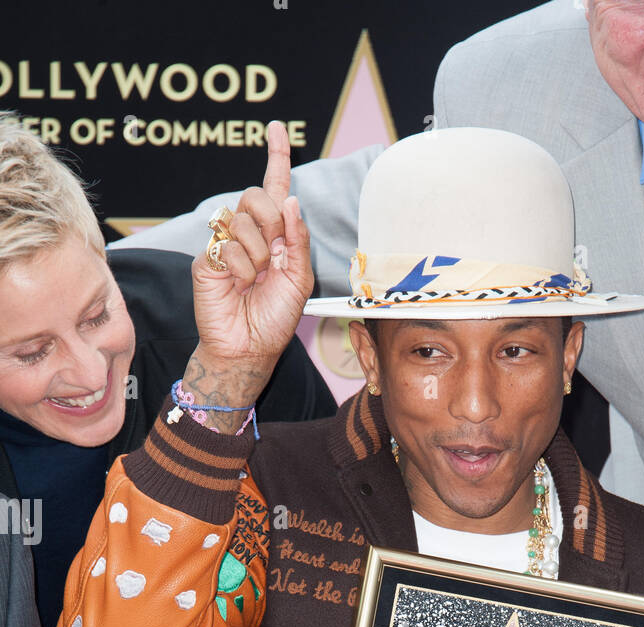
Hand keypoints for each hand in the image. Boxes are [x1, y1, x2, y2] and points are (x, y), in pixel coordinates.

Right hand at [189, 120, 313, 376]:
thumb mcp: (299, 279)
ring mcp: (225, 243)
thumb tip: (290, 199)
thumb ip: (297, 239)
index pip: (274, 187)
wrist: (249, 347)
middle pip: (256, 196)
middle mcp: (249, 233)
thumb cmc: (276, 317)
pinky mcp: (208, 258)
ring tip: (256, 280)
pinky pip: (229, 246)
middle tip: (273, 256)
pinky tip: (239, 286)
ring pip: (242, 220)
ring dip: (258, 254)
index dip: (276, 157)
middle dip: (270, 223)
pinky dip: (242, 269)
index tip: (277, 127)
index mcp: (275, 234)